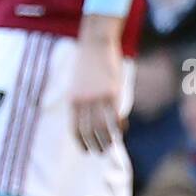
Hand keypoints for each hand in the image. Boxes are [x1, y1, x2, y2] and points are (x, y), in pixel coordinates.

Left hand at [71, 23, 123, 153]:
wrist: (96, 43)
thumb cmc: (88, 64)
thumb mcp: (79, 84)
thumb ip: (83, 101)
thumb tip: (91, 120)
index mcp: (72, 99)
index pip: (75, 128)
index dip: (81, 142)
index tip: (86, 151)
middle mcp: (83, 101)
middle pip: (89, 131)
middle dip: (96, 145)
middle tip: (102, 153)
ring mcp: (98, 97)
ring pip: (103, 127)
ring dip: (108, 140)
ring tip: (112, 146)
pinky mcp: (112, 92)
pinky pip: (116, 115)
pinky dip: (119, 125)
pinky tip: (122, 128)